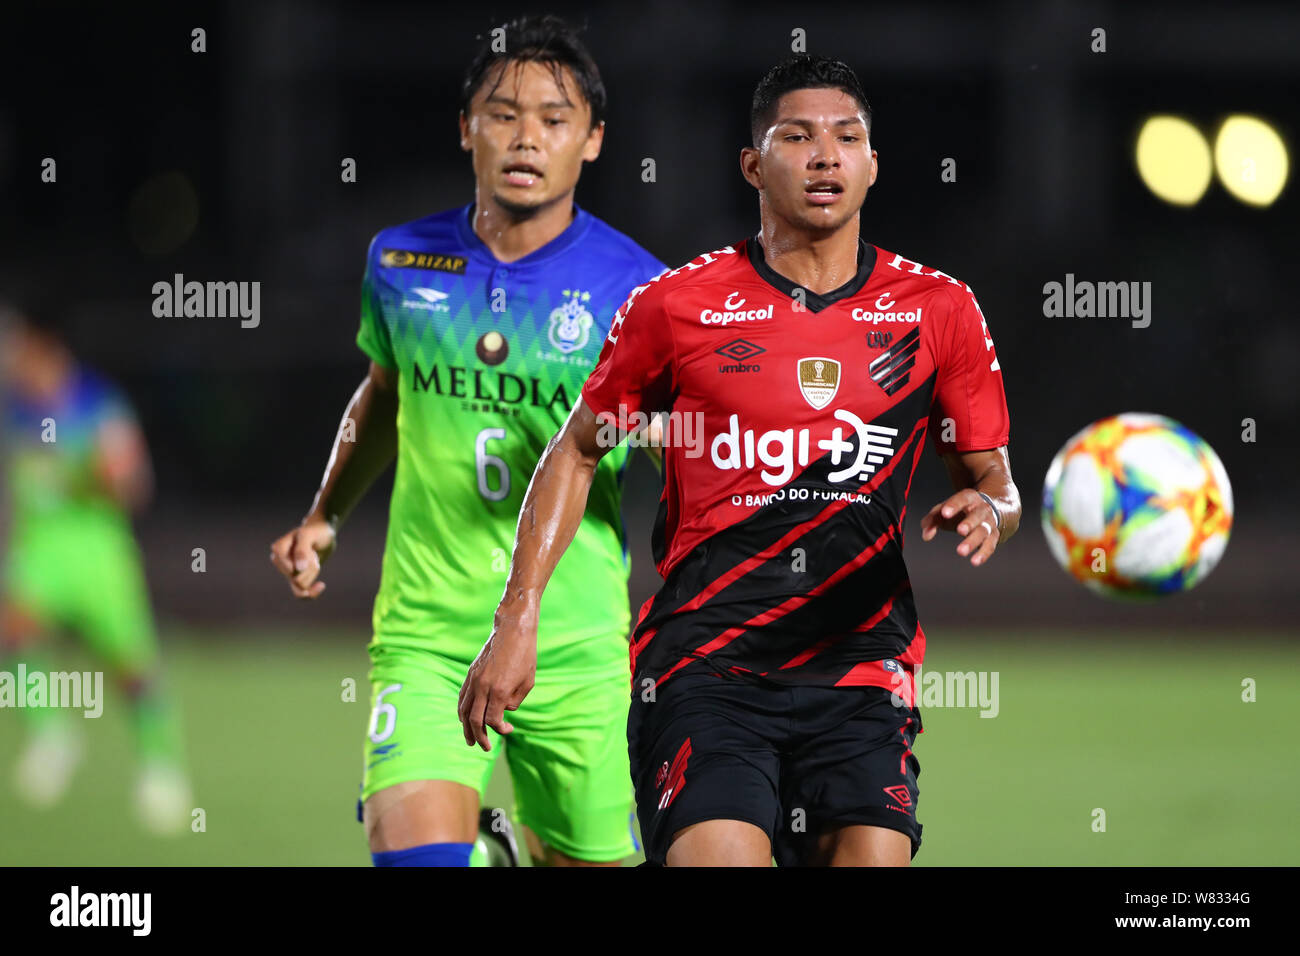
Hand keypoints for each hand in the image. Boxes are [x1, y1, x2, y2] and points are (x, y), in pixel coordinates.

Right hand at [269, 517, 336, 597]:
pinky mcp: (295, 578)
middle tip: (314, 552)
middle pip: (295, 577)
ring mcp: (287, 571)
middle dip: (311, 568)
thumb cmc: (315, 532)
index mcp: (279, 549)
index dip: (302, 565)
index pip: (287, 567)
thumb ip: (302, 550)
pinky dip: (312, 592)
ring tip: (315, 558)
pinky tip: (321, 585)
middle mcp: (280, 561)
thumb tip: (297, 569)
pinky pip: (299, 593)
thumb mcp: (309, 535)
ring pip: (300, 585)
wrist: (322, 534)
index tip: (311, 552)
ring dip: (313, 573)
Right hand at [458, 616, 537, 751]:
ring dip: (466, 727)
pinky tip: (465, 718)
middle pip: (475, 720)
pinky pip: (462, 697)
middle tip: (485, 747)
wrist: (513, 629)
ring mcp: (474, 679)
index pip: (492, 720)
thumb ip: (515, 700)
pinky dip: (462, 710)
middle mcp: (483, 686)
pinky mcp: (471, 673)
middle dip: (479, 737)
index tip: (509, 729)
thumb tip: (504, 709)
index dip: (500, 729)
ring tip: (470, 740)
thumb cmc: (526, 655)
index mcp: (499, 690)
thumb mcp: (528, 681)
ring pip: (464, 710)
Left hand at [920, 488, 999, 565]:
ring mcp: (989, 522)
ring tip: (961, 551)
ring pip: (984, 531)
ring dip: (973, 541)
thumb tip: (926, 535)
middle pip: (977, 515)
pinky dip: (983, 553)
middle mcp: (982, 509)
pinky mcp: (994, 535)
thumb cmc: (961, 510)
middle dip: (969, 523)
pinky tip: (974, 561)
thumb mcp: (944, 510)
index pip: (963, 498)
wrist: (989, 508)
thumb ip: (932, 520)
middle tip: (960, 531)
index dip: (954, 505)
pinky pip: (990, 545)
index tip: (945, 513)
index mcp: (969, 498)